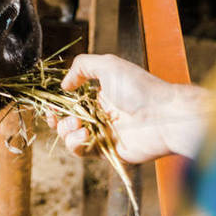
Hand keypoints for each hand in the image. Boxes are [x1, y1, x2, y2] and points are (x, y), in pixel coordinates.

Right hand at [53, 54, 210, 163]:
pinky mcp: (107, 151)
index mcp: (100, 96)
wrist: (164, 116)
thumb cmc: (140, 88)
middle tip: (54, 115)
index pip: (71, 102)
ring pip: (70, 137)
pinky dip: (76, 143)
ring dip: (65, 130)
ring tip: (76, 124)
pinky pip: (82, 151)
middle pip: (66, 120)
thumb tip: (64, 84)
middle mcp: (100, 115)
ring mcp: (103, 134)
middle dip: (56, 118)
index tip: (50, 103)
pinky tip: (84, 134)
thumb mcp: (108, 65)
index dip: (58, 103)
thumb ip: (82, 66)